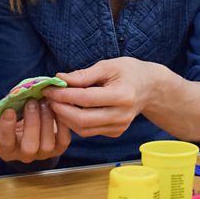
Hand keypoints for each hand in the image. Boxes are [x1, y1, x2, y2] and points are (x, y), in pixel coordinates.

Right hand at [0, 99, 70, 162]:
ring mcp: (44, 154)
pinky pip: (63, 139)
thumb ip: (8, 108)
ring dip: (46, 120)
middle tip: (32, 101)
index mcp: (8, 149)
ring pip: (47, 144)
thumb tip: (15, 95)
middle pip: (29, 147)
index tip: (9, 110)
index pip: (6, 143)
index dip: (7, 127)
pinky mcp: (59, 149)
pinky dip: (62, 123)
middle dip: (32, 122)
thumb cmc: (19, 117)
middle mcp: (26, 156)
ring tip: (45, 102)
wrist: (36, 124)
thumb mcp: (10, 114)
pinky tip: (57, 107)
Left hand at [43, 58, 162, 137]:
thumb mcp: (108, 66)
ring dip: (65, 118)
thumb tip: (60, 79)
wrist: (149, 87)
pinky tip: (69, 110)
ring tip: (56, 103)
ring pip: (83, 129)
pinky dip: (75, 122)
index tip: (49, 88)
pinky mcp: (115, 132)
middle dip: (61, 109)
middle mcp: (122, 115)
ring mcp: (119, 127)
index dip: (64, 95)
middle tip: (49, 98)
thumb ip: (84, 75)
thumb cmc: (129, 72)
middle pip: (83, 120)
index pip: (86, 99)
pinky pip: (89, 131)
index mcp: (123, 95)